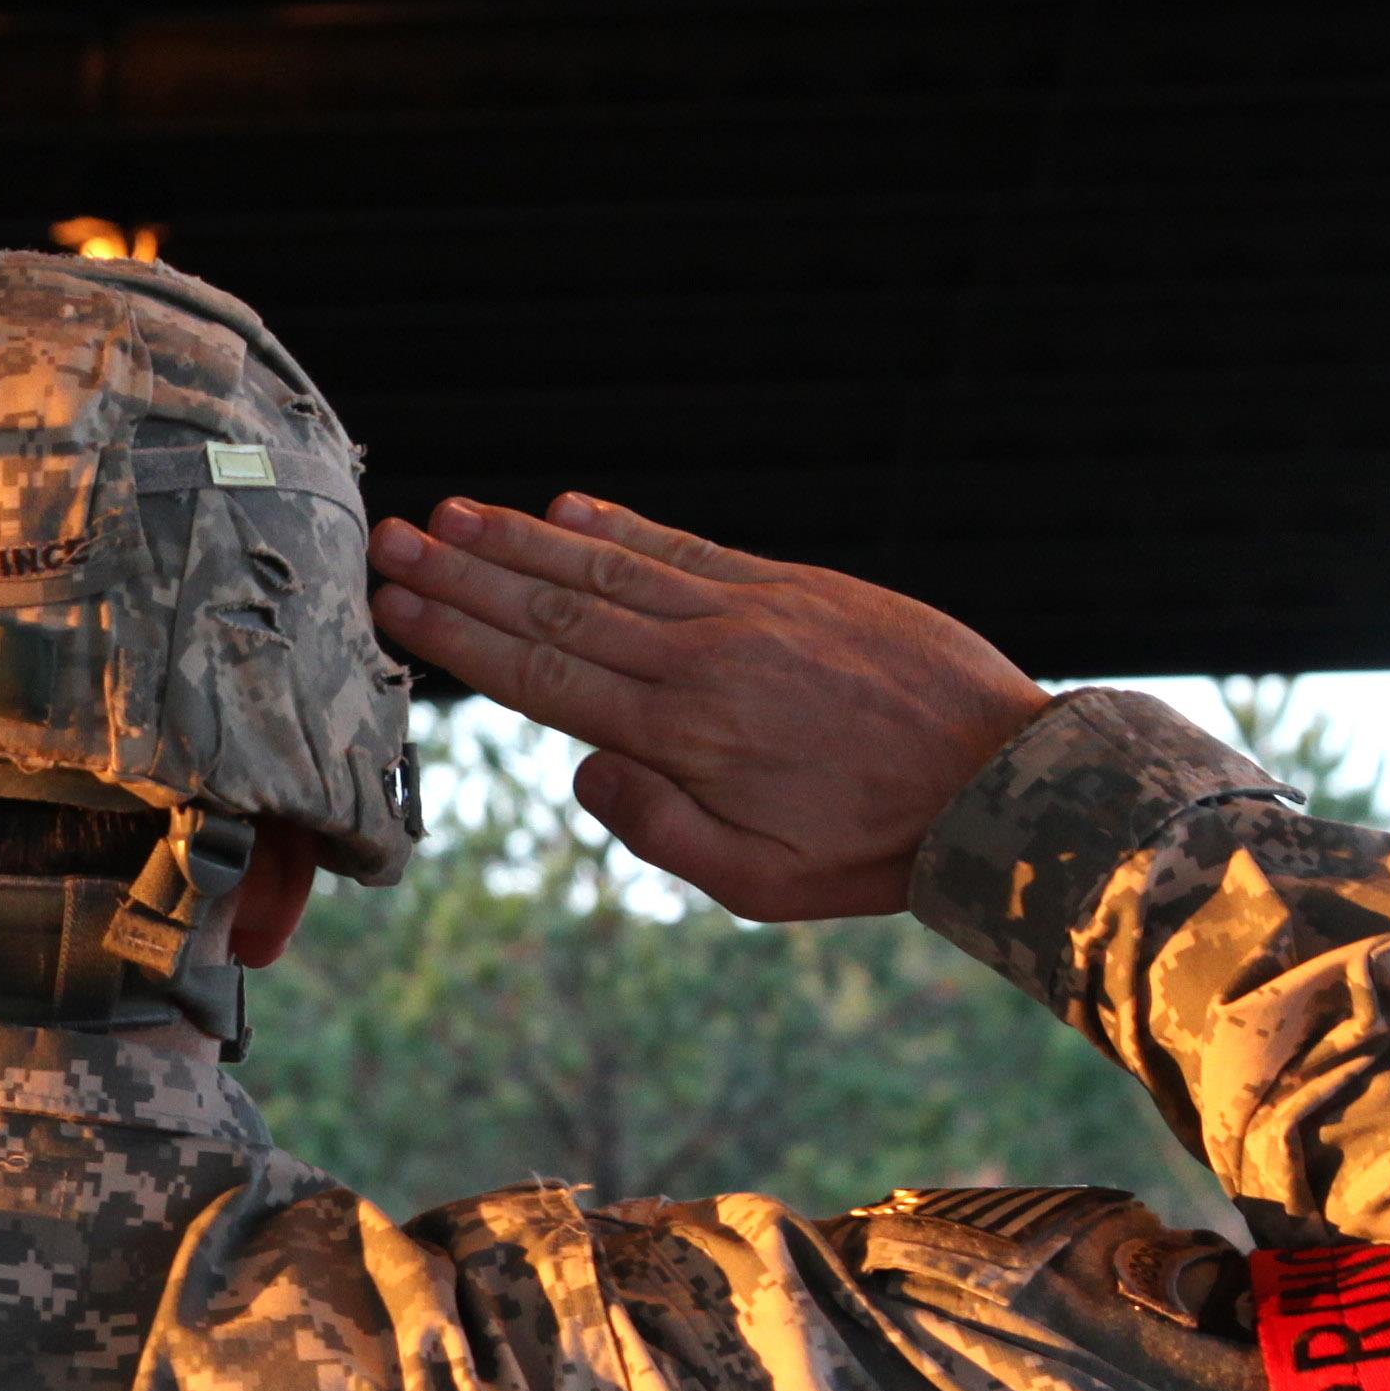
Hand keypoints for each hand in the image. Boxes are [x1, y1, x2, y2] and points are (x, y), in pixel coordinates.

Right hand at [365, 494, 1052, 920]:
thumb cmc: (873, 848)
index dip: (459, 637)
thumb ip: (658, 829)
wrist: (1001, 782)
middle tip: (388, 540)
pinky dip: (620, 524)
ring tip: (450, 515)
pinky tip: (566, 506)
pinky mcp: (793, 587)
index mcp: (682, 734)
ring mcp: (748, 612)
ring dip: (521, 540)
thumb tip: (585, 768)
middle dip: (463, 574)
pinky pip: (687, 548)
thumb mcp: (757, 883)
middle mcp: (702, 658)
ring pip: (610, 568)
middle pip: (557, 606)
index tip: (395, 604)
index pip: (542, 673)